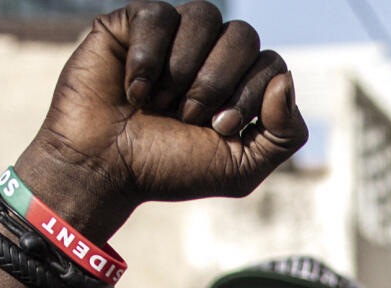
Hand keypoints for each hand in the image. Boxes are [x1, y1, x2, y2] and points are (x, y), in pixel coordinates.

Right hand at [17, 2, 306, 238]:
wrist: (104, 170)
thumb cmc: (169, 168)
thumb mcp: (240, 168)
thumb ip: (285, 133)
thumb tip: (286, 79)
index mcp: (239, 82)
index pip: (271, 64)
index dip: (249, 94)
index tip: (219, 128)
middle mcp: (209, 52)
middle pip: (243, 35)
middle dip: (218, 82)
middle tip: (188, 116)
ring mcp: (171, 34)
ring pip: (205, 15)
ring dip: (184, 68)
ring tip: (159, 103)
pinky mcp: (131, 23)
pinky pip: (157, 16)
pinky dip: (148, 58)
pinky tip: (134, 89)